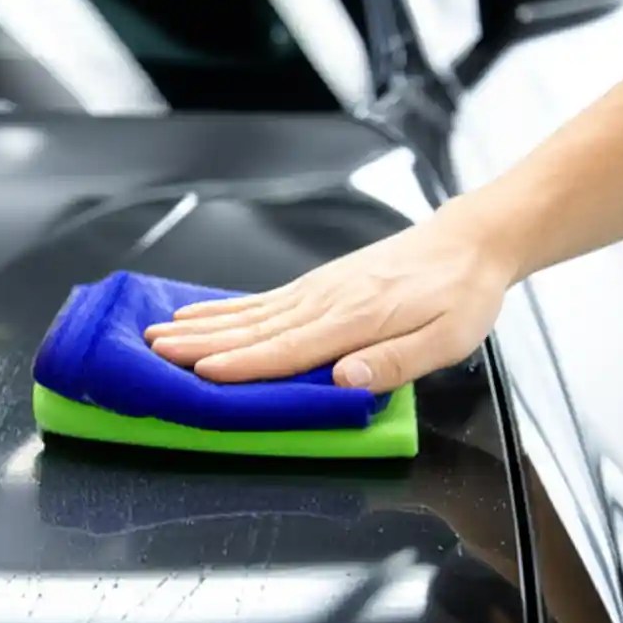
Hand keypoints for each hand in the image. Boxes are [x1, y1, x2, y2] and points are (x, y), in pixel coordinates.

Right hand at [143, 201, 518, 392]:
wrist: (467, 242)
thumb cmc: (460, 295)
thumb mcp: (448, 338)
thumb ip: (396, 360)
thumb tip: (345, 380)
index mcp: (356, 319)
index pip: (290, 349)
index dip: (245, 364)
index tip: (202, 371)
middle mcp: (325, 302)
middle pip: (254, 329)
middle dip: (201, 343)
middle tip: (155, 352)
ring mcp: (315, 291)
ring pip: (248, 314)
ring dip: (200, 326)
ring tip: (158, 334)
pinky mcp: (313, 286)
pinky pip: (258, 300)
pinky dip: (222, 308)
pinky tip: (195, 314)